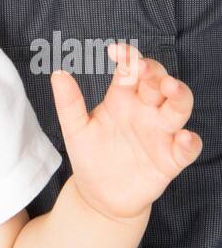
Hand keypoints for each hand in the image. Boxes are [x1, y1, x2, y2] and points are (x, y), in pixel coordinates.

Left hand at [49, 41, 202, 221]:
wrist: (100, 197)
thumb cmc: (90, 156)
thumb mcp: (75, 130)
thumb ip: (69, 103)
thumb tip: (58, 73)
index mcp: (122, 98)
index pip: (131, 70)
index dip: (128, 57)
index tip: (116, 51)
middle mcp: (145, 111)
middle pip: (159, 82)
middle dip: (155, 72)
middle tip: (144, 68)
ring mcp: (160, 133)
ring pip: (179, 107)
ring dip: (179, 95)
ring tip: (171, 88)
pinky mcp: (171, 159)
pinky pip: (188, 147)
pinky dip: (190, 142)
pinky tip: (183, 138)